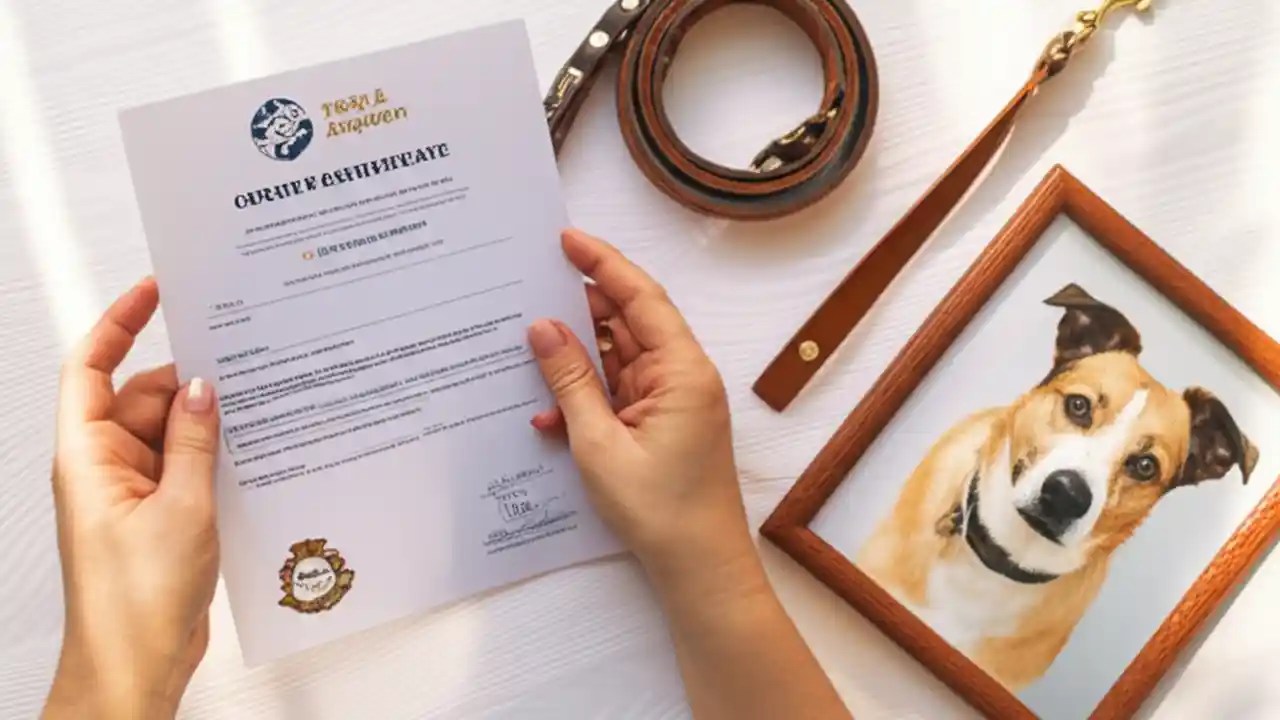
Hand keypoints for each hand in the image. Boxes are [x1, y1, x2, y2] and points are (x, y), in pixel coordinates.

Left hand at [44, 278, 219, 719]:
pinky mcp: (159, 515)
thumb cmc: (136, 602)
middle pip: (142, 398)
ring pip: (170, 432)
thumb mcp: (181, 508)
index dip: (118, 322)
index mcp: (88, 457)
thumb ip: (194, 441)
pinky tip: (248, 454)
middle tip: (237, 360)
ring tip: (251, 411)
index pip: (93, 368)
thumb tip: (203, 387)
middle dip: (186, 381)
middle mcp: (105, 468)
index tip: (153, 290)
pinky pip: (185, 466)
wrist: (135, 667)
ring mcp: (133, 492)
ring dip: (205, 423)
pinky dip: (213, 456)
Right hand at [528, 230, 755, 587]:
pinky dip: (586, 396)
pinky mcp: (660, 422)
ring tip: (530, 346)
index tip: (566, 239)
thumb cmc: (661, 510)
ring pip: (618, 357)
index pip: (640, 297)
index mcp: (683, 370)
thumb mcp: (600, 443)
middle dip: (581, 307)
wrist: (698, 566)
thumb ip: (570, 381)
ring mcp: (672, 399)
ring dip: (577, 358)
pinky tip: (551, 413)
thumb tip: (543, 328)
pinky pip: (617, 391)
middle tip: (531, 290)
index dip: (603, 264)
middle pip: (628, 322)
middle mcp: (683, 376)